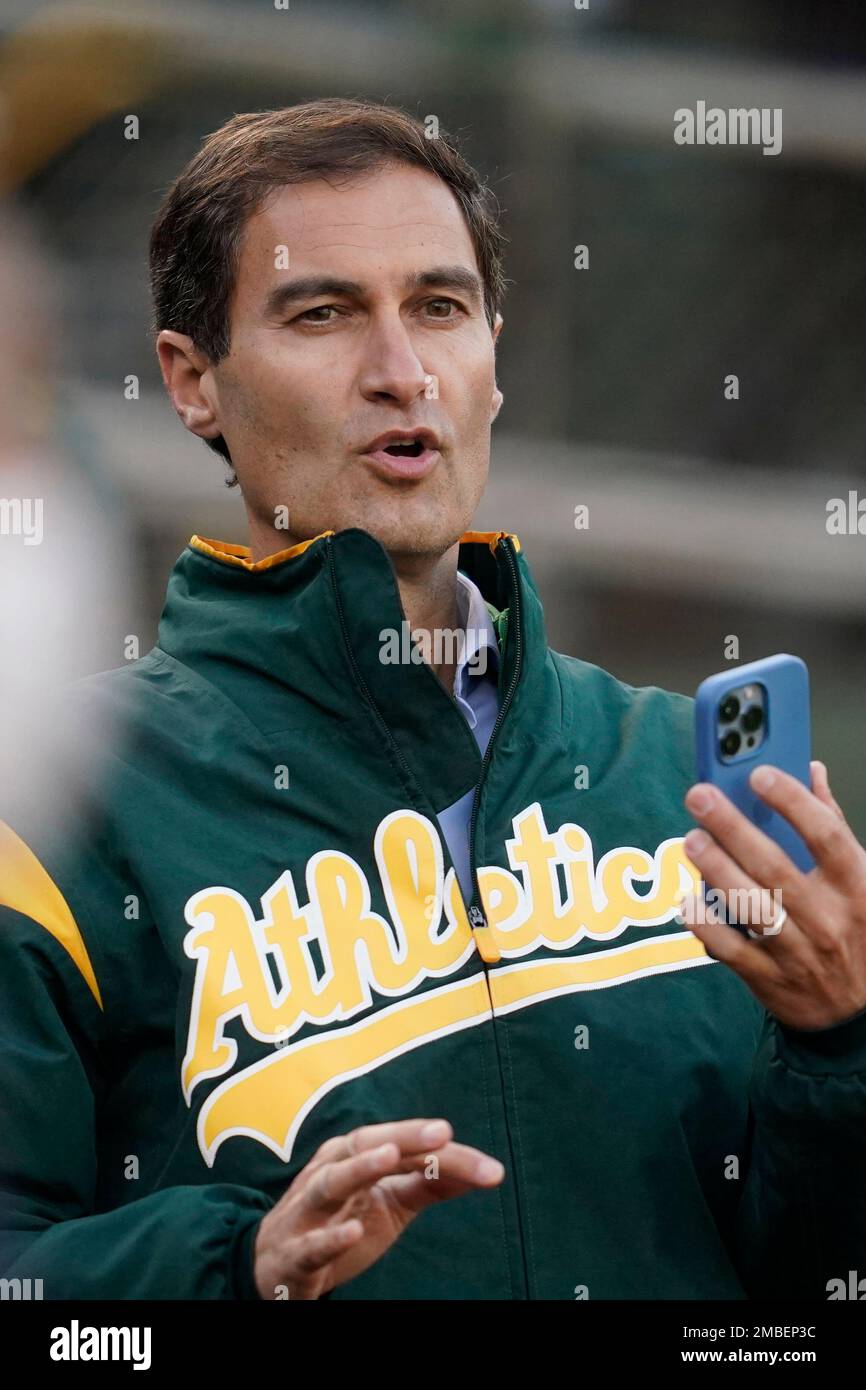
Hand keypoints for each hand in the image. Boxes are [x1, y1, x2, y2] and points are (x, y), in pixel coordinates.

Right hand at [253, 1117, 503, 1299]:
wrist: (276, 1267)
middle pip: (366, 1145)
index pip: (402, 1145)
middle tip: (443, 1133)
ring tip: (391, 1156)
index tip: (488, 1166)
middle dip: (404, 1136)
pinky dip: (330, 1237)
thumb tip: (481, 1170)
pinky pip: (310, 1244)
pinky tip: (352, 1231)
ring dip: (360, 1167)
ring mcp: (307, 1210)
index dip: (443, 1152)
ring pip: (330, 1182)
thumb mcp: (389, 1201)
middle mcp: (328, 1171)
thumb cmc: (338, 1222)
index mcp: (352, 1154)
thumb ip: (427, 1183)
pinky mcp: (293, 1252)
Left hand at [678, 760, 865, 1030]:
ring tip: (692, 840)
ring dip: (718, 871)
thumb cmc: (854, 928)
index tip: (759, 774)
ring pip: (752, 907)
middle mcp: (829, 918)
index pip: (826, 835)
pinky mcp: (770, 979)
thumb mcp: (860, 879)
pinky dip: (708, 926)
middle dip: (734, 828)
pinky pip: (733, 951)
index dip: (793, 801)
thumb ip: (833, 822)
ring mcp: (799, 952)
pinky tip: (688, 900)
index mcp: (856, 886)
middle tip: (700, 796)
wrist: (858, 1011)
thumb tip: (812, 770)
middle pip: (776, 867)